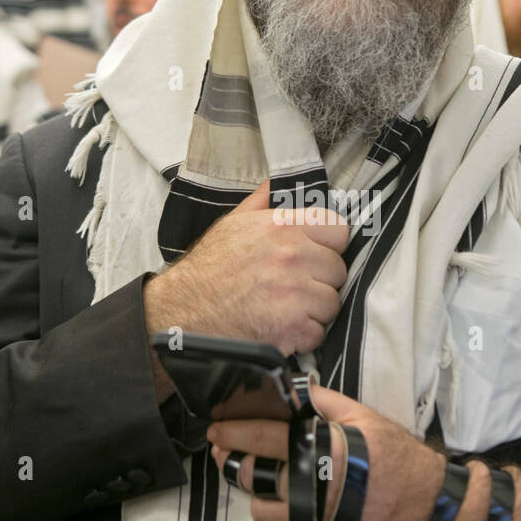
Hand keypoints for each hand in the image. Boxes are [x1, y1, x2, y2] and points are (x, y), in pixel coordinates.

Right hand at [144, 182, 349, 384]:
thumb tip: (280, 183)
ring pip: (331, 303)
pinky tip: (279, 328)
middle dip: (320, 281)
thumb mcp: (232, 224)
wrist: (182, 313)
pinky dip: (302, 337)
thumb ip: (263, 202)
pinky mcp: (294, 326)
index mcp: (282, 226)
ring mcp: (296, 292)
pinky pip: (318, 332)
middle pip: (338, 270)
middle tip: (293, 287)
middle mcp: (293, 255)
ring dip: (312, 311)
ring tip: (283, 309)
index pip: (338, 230)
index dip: (329, 245)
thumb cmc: (207, 270)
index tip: (316, 254)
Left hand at [207, 384, 466, 520]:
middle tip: (226, 454)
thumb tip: (292, 386)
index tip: (216, 428)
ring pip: (262, 514)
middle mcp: (315, 491)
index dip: (235, 431)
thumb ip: (325, 403)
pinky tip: (287, 513)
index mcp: (324, 452)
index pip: (266, 438)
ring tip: (267, 486)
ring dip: (259, 498)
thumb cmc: (399, 463)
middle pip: (254, 477)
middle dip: (234, 463)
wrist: (430, 517)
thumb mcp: (367, 420)